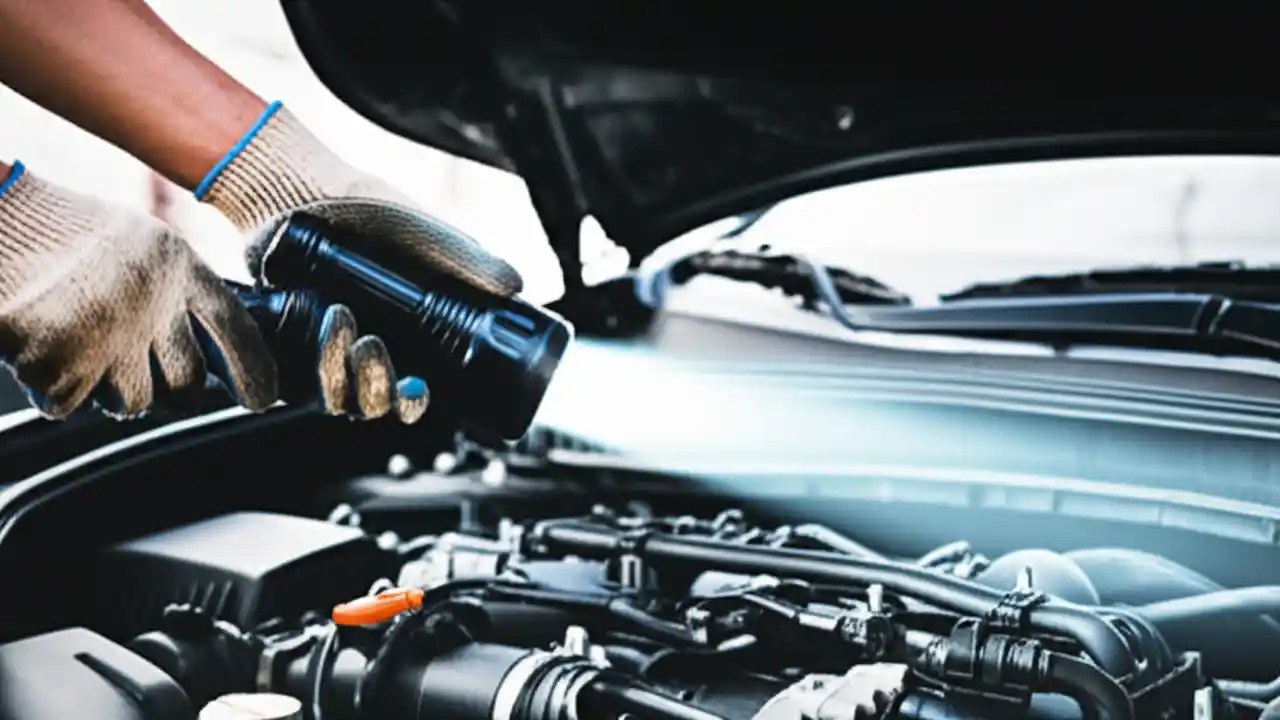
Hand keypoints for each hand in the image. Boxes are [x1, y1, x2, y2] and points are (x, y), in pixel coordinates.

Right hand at [0, 163, 276, 417]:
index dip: (254, 371)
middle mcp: (153, 309)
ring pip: (135, 402)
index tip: (262, 398)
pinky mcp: (62, 370)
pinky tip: (45, 352)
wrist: (0, 227)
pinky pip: (71, 405)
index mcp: (180, 271)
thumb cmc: (67, 233)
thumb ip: (179, 289)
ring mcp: (109, 343)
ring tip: (87, 349)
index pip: (237, 330)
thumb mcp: (145, 245)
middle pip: (187, 383)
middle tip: (146, 370)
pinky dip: (56, 389)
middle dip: (173, 390)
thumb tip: (211, 341)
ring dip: (112, 389)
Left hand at [198, 102, 523, 422]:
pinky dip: (307, 352)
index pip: (410, 397)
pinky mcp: (280, 341)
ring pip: (331, 393)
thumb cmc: (368, 212)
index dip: (413, 405)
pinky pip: (290, 373)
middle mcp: (361, 354)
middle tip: (373, 347)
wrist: (307, 188)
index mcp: (402, 344)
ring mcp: (319, 349)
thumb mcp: (426, 235)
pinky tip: (321, 317)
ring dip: (337, 365)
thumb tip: (516, 285)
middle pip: (370, 403)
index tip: (418, 392)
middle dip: (374, 388)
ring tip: (342, 316)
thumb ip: (468, 260)